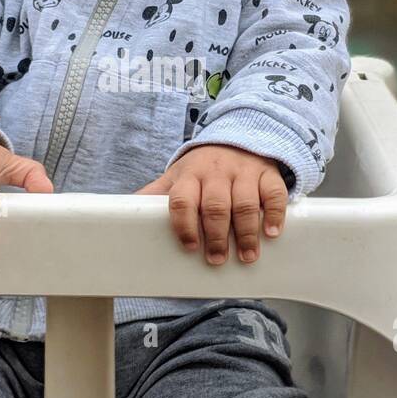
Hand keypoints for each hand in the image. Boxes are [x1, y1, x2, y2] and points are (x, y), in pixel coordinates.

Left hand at [135, 144, 287, 265]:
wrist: (238, 138)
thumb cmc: (203, 169)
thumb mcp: (177, 177)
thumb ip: (156, 195)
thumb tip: (122, 215)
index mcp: (190, 176)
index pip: (183, 200)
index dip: (184, 225)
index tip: (190, 246)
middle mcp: (216, 173)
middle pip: (215, 206)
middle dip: (216, 235)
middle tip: (217, 260)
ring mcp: (243, 172)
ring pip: (244, 203)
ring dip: (245, 233)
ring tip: (247, 256)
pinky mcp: (267, 174)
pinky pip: (274, 194)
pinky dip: (274, 214)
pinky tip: (272, 233)